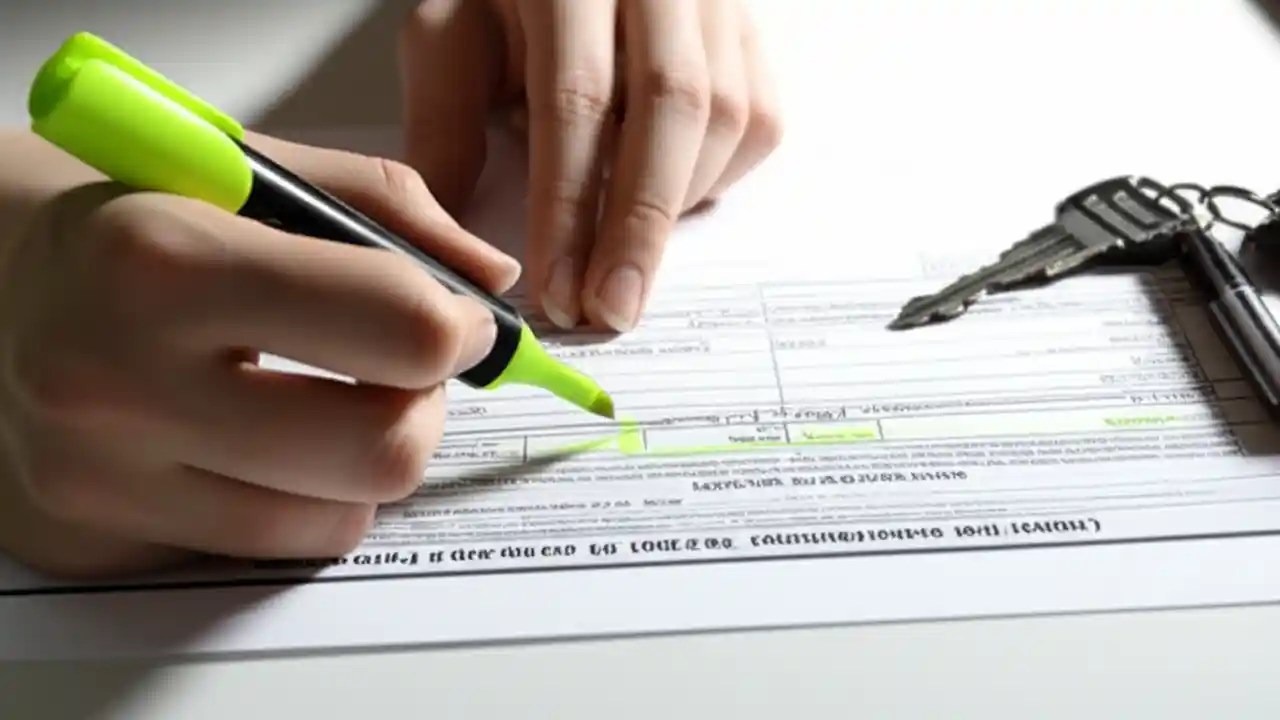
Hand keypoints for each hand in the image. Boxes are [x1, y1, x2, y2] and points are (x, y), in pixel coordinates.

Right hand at [0, 130, 518, 577]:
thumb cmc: (117, 215)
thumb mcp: (245, 168)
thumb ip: (386, 209)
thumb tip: (492, 284)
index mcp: (165, 265)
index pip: (398, 329)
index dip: (459, 325)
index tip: (456, 318)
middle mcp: (122, 385)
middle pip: (384, 448)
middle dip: (424, 404)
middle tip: (401, 367)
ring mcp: (103, 481)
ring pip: (340, 517)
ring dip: (365, 460)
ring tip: (321, 398)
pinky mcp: (98, 542)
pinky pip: (271, 548)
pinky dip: (300, 501)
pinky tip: (259, 443)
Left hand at [400, 0, 782, 330]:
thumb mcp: (452, 37)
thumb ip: (445, 129)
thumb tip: (447, 249)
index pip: (576, 97)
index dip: (569, 205)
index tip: (558, 289)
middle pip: (672, 107)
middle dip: (639, 227)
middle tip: (611, 309)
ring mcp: (715, 3)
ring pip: (724, 116)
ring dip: (674, 207)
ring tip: (624, 256)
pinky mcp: (749, 33)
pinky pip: (757, 120)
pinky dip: (714, 178)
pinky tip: (666, 195)